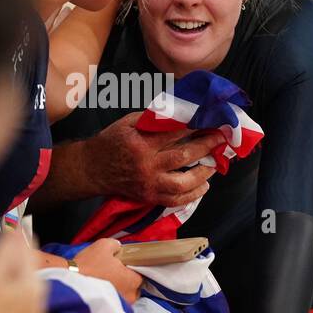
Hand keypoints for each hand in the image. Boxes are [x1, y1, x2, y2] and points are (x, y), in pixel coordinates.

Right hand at [0, 230, 46, 312]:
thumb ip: (5, 252)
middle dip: (16, 254)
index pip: (29, 250)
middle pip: (27, 270)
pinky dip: (8, 293)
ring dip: (12, 273)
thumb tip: (19, 227)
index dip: (18, 233)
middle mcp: (37, 305)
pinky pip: (17, 306)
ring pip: (23, 288)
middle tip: (5, 239)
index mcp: (32, 287)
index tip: (12, 220)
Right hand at [74, 238, 142, 302]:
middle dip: (126, 281)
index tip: (123, 265)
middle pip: (133, 288)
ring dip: (117, 290)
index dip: (132, 269)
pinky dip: (109, 297)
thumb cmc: (90, 264)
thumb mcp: (104, 245)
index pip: (140, 275)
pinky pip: (114, 302)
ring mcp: (119, 306)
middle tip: (113, 273)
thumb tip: (118, 248)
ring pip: (123, 296)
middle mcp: (130, 297)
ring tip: (104, 281)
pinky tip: (99, 289)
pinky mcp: (108, 311)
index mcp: (132, 281)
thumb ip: (116, 245)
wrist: (69, 283)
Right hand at [87, 112, 220, 206]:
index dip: (195, 126)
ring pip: (183, 183)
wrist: (93, 168)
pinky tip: (203, 186)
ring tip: (214, 165)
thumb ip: (153, 118)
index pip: (175, 133)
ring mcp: (149, 184)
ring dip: (203, 173)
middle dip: (206, 146)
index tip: (210, 121)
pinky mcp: (149, 197)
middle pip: (184, 156)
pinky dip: (192, 195)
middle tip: (220, 139)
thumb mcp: (128, 122)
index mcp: (141, 143)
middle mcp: (146, 165)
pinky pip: (175, 200)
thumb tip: (180, 112)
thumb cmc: (112, 141)